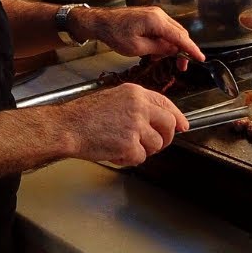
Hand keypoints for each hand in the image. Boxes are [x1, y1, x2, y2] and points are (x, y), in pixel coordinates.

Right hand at [57, 84, 188, 165]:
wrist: (68, 127)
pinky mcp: (130, 145)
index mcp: (135, 93)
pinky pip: (140, 158)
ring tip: (122, 145)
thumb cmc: (83, 115)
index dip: (177, 117)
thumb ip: (135, 106)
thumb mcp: (113, 98)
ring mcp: (136, 126)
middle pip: (169, 125)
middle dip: (165, 138)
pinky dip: (128, 159)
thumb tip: (155, 118)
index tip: (183, 125)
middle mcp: (139, 107)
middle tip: (155, 144)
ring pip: (156, 145)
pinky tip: (114, 152)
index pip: (166, 103)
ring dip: (142, 150)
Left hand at [71, 6, 204, 67]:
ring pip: (172, 32)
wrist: (100, 22)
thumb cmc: (114, 33)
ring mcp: (154, 14)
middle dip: (182, 50)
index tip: (200, 58)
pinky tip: (154, 50)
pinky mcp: (150, 16)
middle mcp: (158, 14)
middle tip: (180, 66)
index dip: (191, 49)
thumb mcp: (137, 48)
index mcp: (156, 21)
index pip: (180, 37)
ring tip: (158, 58)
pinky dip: (163, 40)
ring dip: (170, 46)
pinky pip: (163, 29)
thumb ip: (158, 48)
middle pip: (179, 33)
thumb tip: (172, 50)